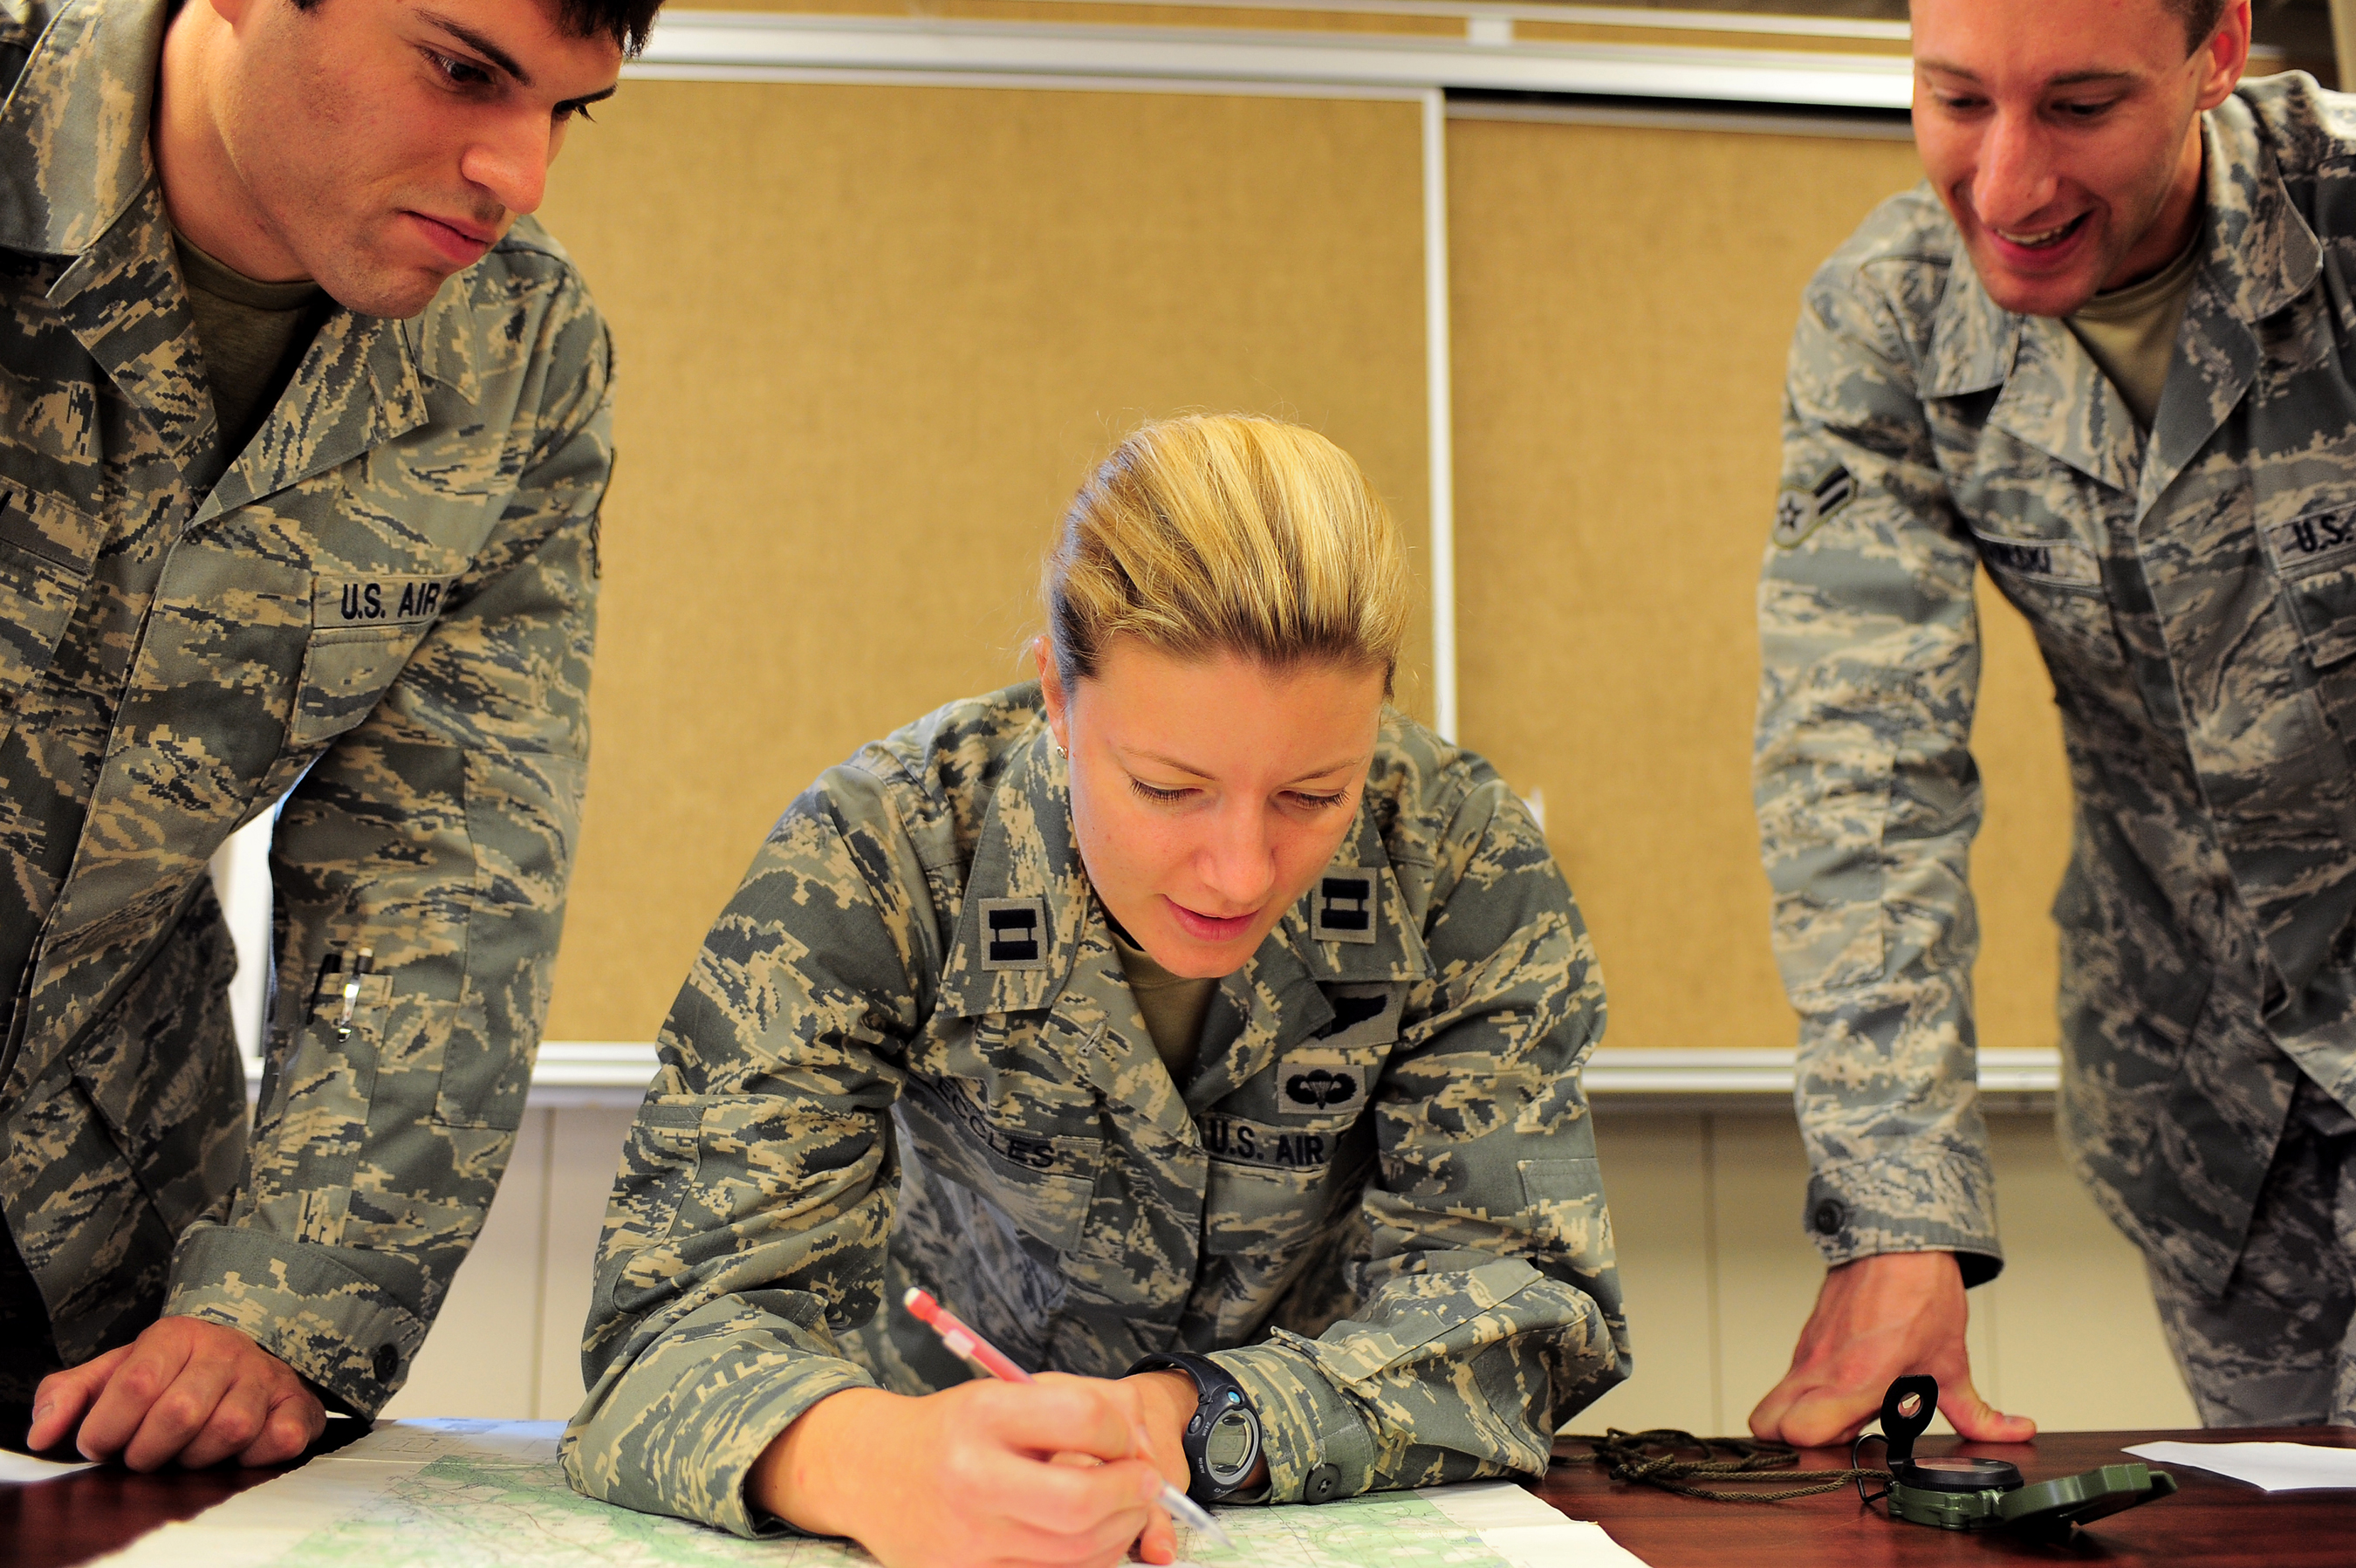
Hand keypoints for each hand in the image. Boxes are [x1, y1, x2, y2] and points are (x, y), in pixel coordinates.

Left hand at [28, 1316, 326, 1469]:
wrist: (243, 1363)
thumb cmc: (170, 1377)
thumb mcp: (113, 1375)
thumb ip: (66, 1396)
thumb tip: (42, 1434)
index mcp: (177, 1335)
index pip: (136, 1384)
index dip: (108, 1429)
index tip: (100, 1444)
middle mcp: (227, 1349)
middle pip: (180, 1413)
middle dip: (147, 1452)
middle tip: (141, 1456)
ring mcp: (266, 1376)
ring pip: (229, 1430)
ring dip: (196, 1459)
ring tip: (185, 1454)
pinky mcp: (298, 1405)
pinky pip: (280, 1440)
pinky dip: (253, 1458)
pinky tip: (233, 1453)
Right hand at [750, 1374, 1173, 1567]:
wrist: (870, 1473)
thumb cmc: (951, 1431)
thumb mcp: (1000, 1396)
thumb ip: (1074, 1408)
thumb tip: (1144, 1448)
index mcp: (982, 1415)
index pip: (1084, 1419)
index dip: (1123, 1432)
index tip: (1128, 1441)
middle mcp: (971, 1478)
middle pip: (1083, 1500)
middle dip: (1133, 1492)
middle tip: (1145, 1483)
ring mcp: (967, 1538)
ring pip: (1077, 1552)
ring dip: (1119, 1530)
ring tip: (1123, 1509)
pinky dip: (1086, 1560)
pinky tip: (1088, 1539)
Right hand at [1746, 1251, 2034, 1447]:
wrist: (1897, 1240)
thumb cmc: (1919, 1294)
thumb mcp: (1951, 1363)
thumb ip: (1976, 1411)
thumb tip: (2012, 1431)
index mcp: (1858, 1380)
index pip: (1798, 1431)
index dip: (1816, 1450)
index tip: (1850, 1446)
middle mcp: (1821, 1369)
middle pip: (1768, 1426)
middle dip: (1795, 1441)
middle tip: (1839, 1436)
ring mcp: (1806, 1352)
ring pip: (1773, 1403)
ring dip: (1801, 1415)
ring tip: (1844, 1410)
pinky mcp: (1805, 1339)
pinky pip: (1789, 1378)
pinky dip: (1807, 1391)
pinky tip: (1845, 1384)